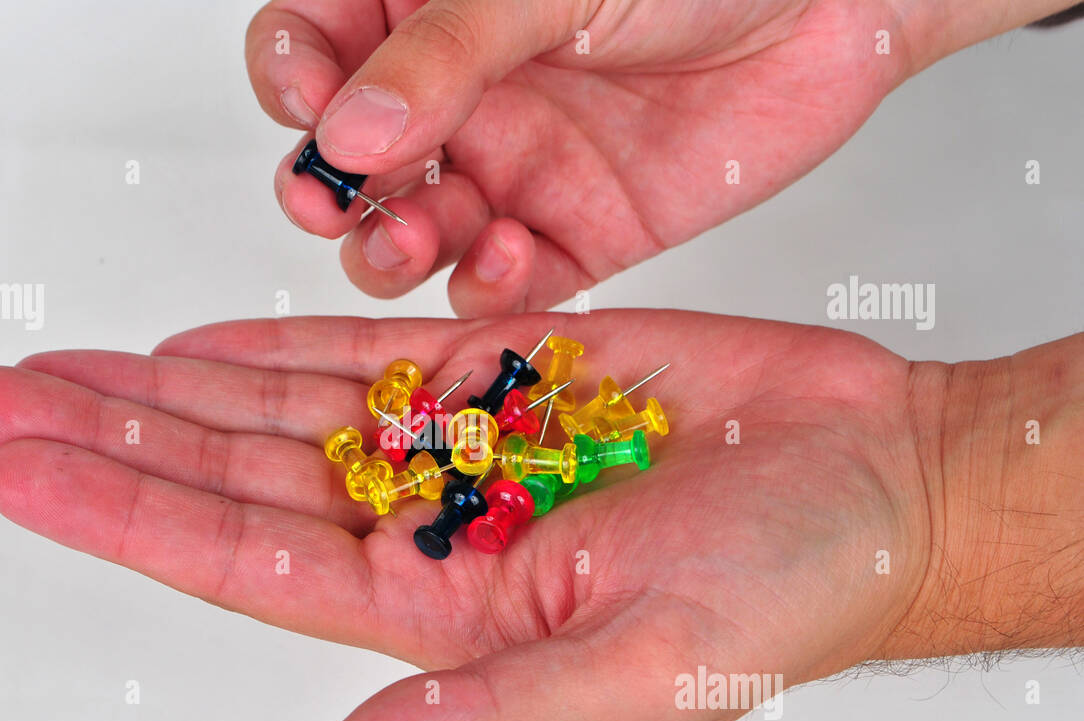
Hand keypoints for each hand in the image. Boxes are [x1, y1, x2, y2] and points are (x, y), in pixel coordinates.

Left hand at [0, 308, 1005, 720]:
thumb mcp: (630, 683)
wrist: (877, 479)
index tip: (25, 475)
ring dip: (170, 383)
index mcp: (443, 612)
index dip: (126, 514)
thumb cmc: (788, 595)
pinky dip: (281, 342)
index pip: (244, 559)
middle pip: (233, 474)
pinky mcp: (511, 372)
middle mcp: (434, 525)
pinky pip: (372, 355)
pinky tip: (204, 341)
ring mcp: (465, 442)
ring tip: (66, 365)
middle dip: (110, 438)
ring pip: (282, 408)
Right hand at [247, 0, 1046, 315]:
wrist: (835, 10)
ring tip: (417, 239)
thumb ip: (448, 53)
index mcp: (432, 9)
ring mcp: (511, 169)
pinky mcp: (572, 234)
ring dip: (394, 247)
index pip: (317, 45)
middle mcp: (461, 96)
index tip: (309, 99)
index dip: (293, 78)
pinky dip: (487, 285)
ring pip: (413, 232)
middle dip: (326, 188)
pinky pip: (501, 280)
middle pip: (350, 159)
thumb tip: (349, 128)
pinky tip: (507, 256)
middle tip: (330, 199)